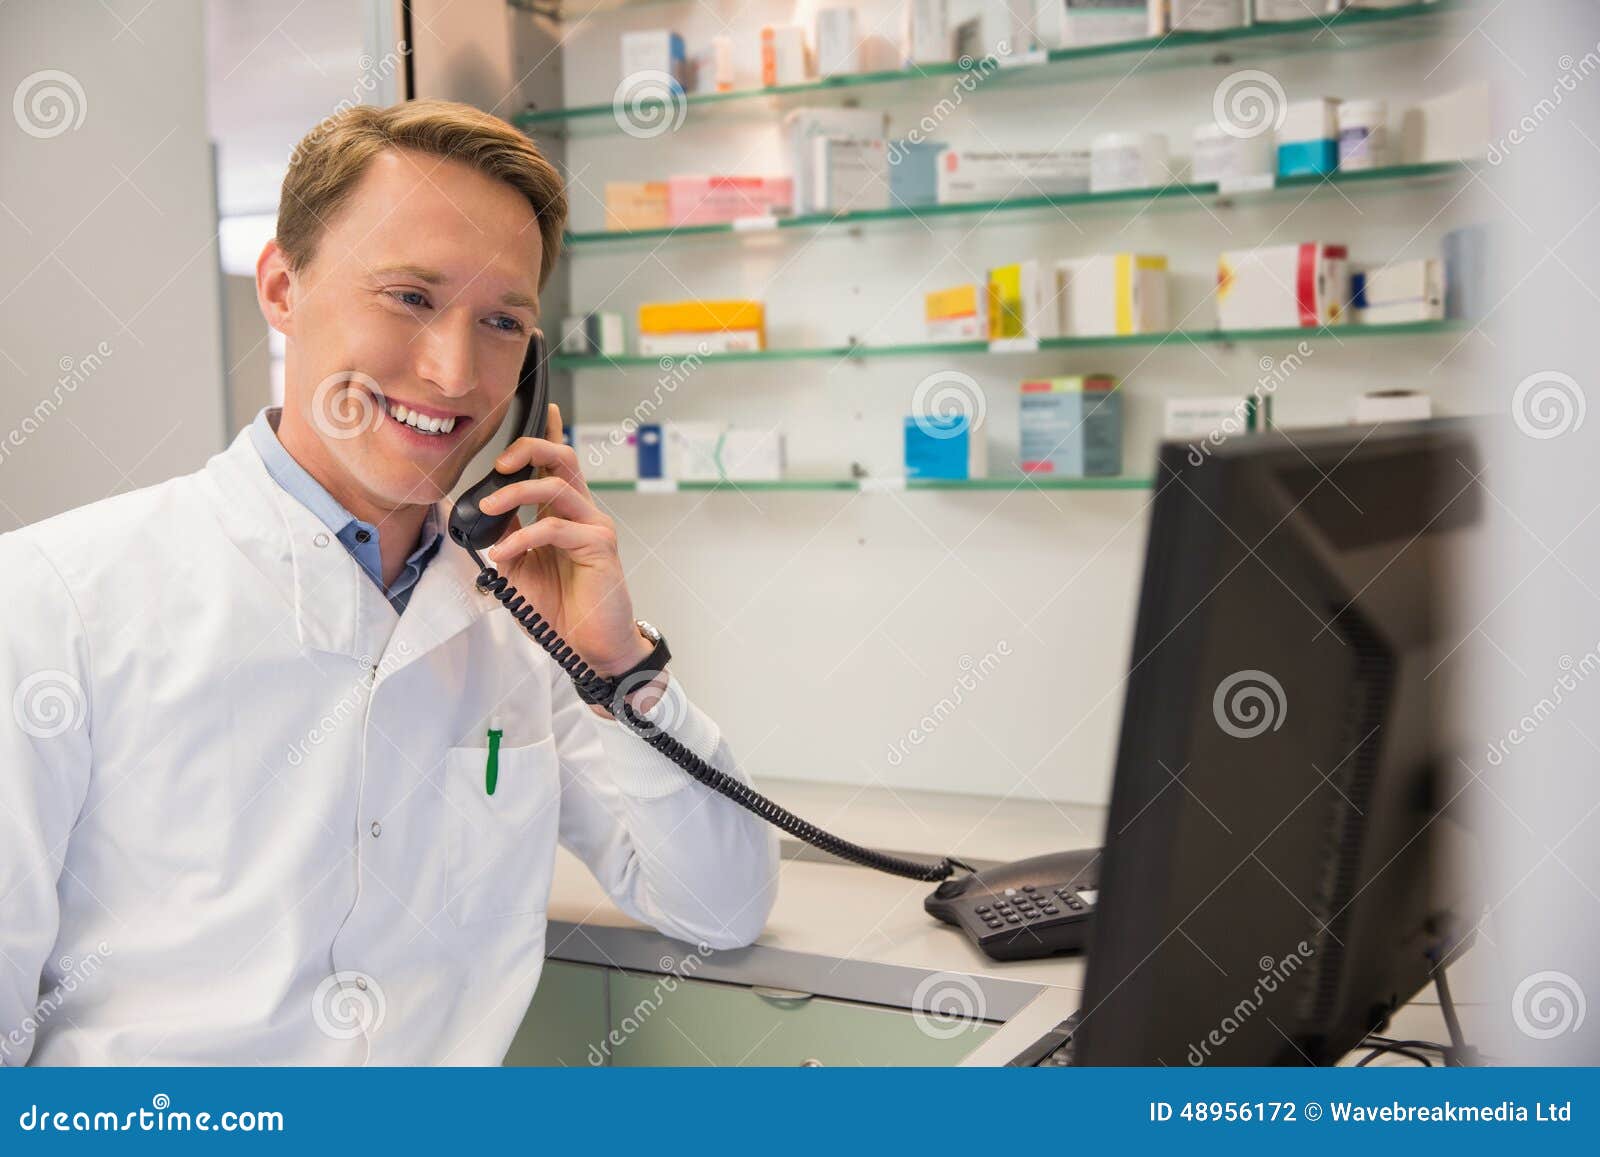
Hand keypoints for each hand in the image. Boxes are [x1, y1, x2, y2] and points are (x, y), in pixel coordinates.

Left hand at [477, 404, 657, 711]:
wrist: (591, 649)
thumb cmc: (561, 610)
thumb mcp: (520, 572)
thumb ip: (506, 541)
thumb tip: (480, 518)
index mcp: (564, 513)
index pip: (558, 463)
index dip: (551, 432)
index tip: (543, 407)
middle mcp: (582, 512)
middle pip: (563, 458)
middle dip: (529, 449)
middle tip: (498, 465)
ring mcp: (594, 526)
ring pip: (556, 486)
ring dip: (515, 493)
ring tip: (488, 510)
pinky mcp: (600, 546)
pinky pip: (556, 528)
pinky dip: (523, 537)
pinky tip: (503, 555)